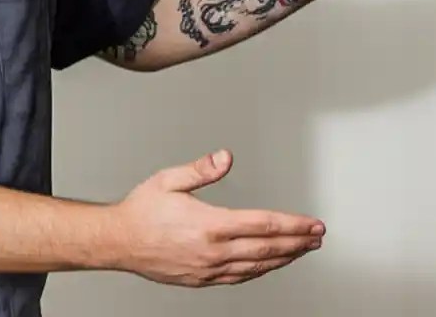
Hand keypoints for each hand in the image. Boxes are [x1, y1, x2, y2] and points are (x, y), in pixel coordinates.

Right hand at [108, 150, 324, 287]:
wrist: (118, 241)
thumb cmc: (141, 211)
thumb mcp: (168, 180)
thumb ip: (201, 170)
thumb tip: (225, 157)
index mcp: (209, 225)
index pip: (263, 224)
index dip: (293, 224)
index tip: (312, 223)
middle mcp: (212, 251)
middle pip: (267, 248)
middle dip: (297, 242)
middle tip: (317, 237)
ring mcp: (208, 269)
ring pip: (257, 266)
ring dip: (284, 258)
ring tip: (302, 250)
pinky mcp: (202, 279)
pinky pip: (240, 277)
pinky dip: (260, 270)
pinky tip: (269, 265)